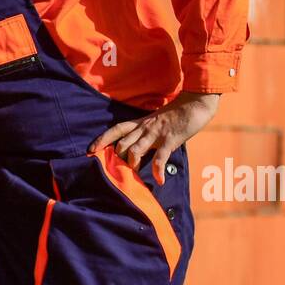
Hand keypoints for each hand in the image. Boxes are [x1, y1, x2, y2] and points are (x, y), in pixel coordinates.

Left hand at [87, 91, 219, 185]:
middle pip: (122, 143)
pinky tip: (159, 180)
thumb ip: (146, 132)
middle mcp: (144, 128)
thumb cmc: (175, 114)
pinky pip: (161, 157)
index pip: (116, 129)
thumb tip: (137, 148)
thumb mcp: (155, 121)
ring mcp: (156, 133)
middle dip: (116, 158)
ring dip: (132, 164)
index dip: (102, 139)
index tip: (90, 149)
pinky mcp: (170, 139)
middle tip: (115, 171)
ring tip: (134, 176)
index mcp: (140, 123)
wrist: (194, 104)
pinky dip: (158, 170)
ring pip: (136, 150)